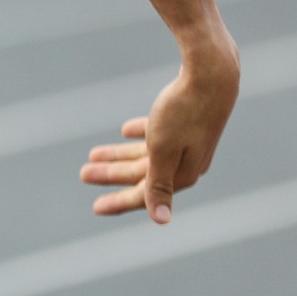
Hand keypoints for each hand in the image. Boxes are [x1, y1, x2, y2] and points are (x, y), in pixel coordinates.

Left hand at [79, 59, 237, 223]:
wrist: (213, 74)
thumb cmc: (183, 112)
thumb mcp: (164, 150)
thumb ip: (159, 185)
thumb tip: (162, 221)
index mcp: (182, 174)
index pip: (145, 195)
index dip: (119, 202)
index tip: (95, 208)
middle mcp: (187, 162)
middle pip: (142, 174)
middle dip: (112, 174)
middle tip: (83, 174)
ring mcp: (190, 141)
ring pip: (147, 153)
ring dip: (120, 154)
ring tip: (93, 153)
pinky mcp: (189, 120)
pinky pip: (158, 133)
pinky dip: (141, 134)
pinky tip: (126, 131)